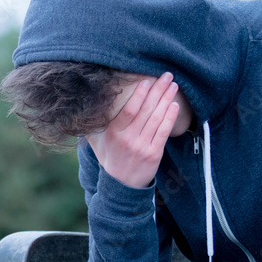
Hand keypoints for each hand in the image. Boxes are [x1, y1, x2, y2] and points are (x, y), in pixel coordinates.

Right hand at [85, 72, 179, 188]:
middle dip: (158, 91)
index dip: (139, 94)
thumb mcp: (98, 141)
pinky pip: (163, 132)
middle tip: (167, 76)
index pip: (129, 110)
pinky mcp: (154, 154)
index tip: (147, 80)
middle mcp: (128, 139)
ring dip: (166, 99)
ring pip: (156, 118)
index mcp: (114, 133)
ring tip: (173, 85)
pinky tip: (174, 105)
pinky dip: (169, 117)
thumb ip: (96, 124)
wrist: (121, 185)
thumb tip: (87, 102)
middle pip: (146, 110)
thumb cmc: (110, 157)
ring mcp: (142, 147)